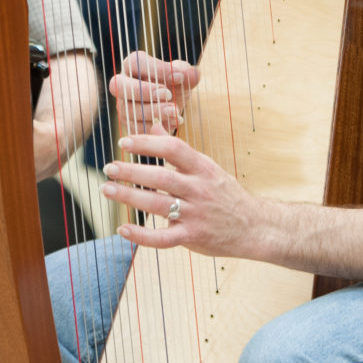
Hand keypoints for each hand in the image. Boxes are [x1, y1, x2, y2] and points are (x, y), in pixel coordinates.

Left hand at [101, 123, 260, 257]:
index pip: (173, 149)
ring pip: (158, 205)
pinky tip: (123, 228)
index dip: (148, 143)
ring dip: (129, 197)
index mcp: (203, 168)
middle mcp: (199, 189)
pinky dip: (142, 235)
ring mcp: (196, 214)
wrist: (255, 227)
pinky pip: (164, 238)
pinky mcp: (193, 237)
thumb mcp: (207, 167)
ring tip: (107, 189)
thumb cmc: (225, 194)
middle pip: (162, 177)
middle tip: (109, 167)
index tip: (124, 142)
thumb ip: (179, 150)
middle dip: (132, 171)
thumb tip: (156, 124)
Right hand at [110, 50, 199, 135]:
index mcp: (133, 65)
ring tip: (175, 111)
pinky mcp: (128, 124)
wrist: (174, 104)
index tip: (179, 77)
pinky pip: (135, 129)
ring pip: (129, 110)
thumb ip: (187, 74)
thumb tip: (193, 73)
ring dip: (153, 111)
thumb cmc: (174, 84)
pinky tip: (174, 122)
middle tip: (168, 94)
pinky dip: (155, 127)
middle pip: (119, 86)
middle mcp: (122, 84)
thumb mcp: (183, 77)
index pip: (135, 62)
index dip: (156, 69)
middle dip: (144, 91)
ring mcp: (123, 105)